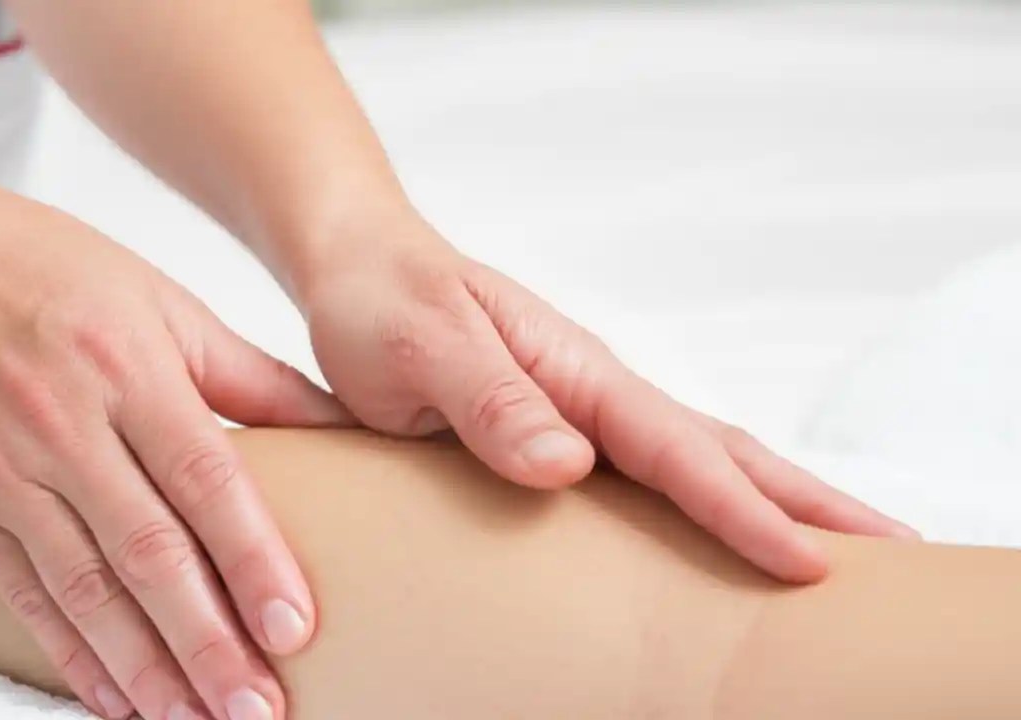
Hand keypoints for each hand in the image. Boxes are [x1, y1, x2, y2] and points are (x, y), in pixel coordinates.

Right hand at [0, 179, 348, 719]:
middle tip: (258, 709)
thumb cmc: (51, 271)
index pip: (206, 481)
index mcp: (130, 370)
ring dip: (147, 669)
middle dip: (208, 642)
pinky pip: (25, 594)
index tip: (294, 629)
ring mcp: (7, 472)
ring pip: (87, 592)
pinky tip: (116, 701)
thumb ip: (252, 376)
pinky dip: (72, 655)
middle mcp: (67, 428)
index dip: (251, 560)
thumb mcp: (165, 302)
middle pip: (149, 554)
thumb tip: (340, 428)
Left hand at [299, 214, 916, 582]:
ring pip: (691, 463)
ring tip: (832, 552)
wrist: (361, 267)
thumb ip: (489, 400)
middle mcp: (592, 392)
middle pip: (716, 450)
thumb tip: (568, 464)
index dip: (740, 508)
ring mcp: (581, 414)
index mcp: (573, 371)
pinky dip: (700, 505)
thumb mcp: (421, 346)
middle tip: (892, 551)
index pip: (674, 447)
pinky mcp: (555, 435)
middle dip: (802, 501)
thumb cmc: (384, 300)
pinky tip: (716, 536)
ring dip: (764, 504)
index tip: (806, 560)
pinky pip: (644, 477)